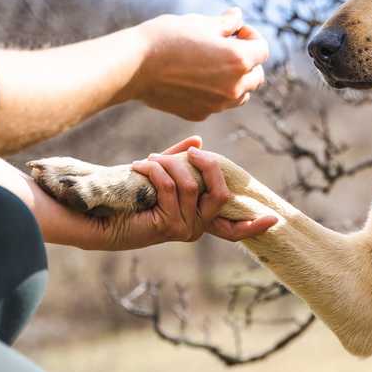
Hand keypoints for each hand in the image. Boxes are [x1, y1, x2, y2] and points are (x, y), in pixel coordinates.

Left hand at [94, 137, 276, 249]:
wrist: (98, 215)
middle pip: (222, 193)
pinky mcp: (167, 225)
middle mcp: (196, 228)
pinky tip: (140, 167)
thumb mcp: (162, 173)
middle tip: (189, 154)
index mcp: (199, 219)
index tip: (273, 220)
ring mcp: (183, 230)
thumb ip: (181, 160)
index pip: (233, 229)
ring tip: (149, 160)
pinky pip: (171, 188)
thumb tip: (200, 142)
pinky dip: (156, 171)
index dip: (253, 225)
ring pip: (192, 186)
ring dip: (169, 166)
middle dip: (208, 166)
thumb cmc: (129, 195)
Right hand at [129, 9, 269, 120]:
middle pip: (257, 76)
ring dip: (236, 80)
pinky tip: (195, 78)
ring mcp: (218, 104)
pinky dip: (216, 92)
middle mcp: (234, 87)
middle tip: (226, 46)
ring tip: (213, 64)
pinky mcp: (200, 114)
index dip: (251, 36)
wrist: (134, 66)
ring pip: (241, 94)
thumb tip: (237, 17)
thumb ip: (225, 23)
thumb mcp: (199, 23)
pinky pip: (218, 104)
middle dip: (247, 60)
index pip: (262, 50)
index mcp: (239, 60)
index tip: (233, 30)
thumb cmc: (167, 38)